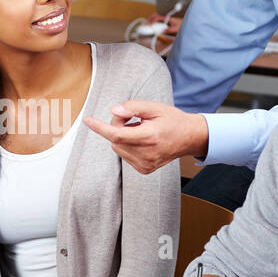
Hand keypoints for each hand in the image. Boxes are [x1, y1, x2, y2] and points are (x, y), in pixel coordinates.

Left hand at [83, 99, 208, 173]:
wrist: (189, 137)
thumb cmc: (172, 120)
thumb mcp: (154, 107)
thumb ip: (133, 107)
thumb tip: (113, 111)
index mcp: (150, 136)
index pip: (117, 134)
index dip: (100, 127)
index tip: (88, 120)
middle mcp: (147, 153)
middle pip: (115, 140)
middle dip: (117, 126)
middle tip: (132, 119)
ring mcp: (145, 164)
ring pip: (118, 148)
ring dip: (122, 137)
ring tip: (141, 130)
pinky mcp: (144, 169)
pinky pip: (125, 155)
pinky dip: (128, 146)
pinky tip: (143, 141)